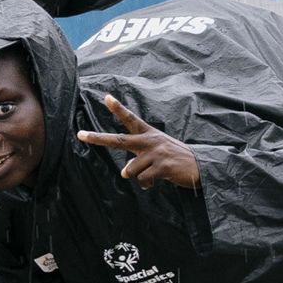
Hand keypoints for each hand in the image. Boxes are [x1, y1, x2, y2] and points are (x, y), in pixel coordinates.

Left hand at [76, 93, 199, 189]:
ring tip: (155, 175)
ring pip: (130, 170)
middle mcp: (150, 141)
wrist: (202, 167)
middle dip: (98, 138)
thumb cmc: (176, 160)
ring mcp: (156, 153)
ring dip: (140, 178)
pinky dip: (148, 185)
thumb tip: (124, 173)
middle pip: (118, 140)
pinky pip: (143, 180)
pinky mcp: (162, 166)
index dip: (119, 109)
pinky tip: (159, 181)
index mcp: (149, 135)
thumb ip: (138, 160)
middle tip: (80, 135)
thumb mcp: (158, 153)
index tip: (107, 98)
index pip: (131, 119)